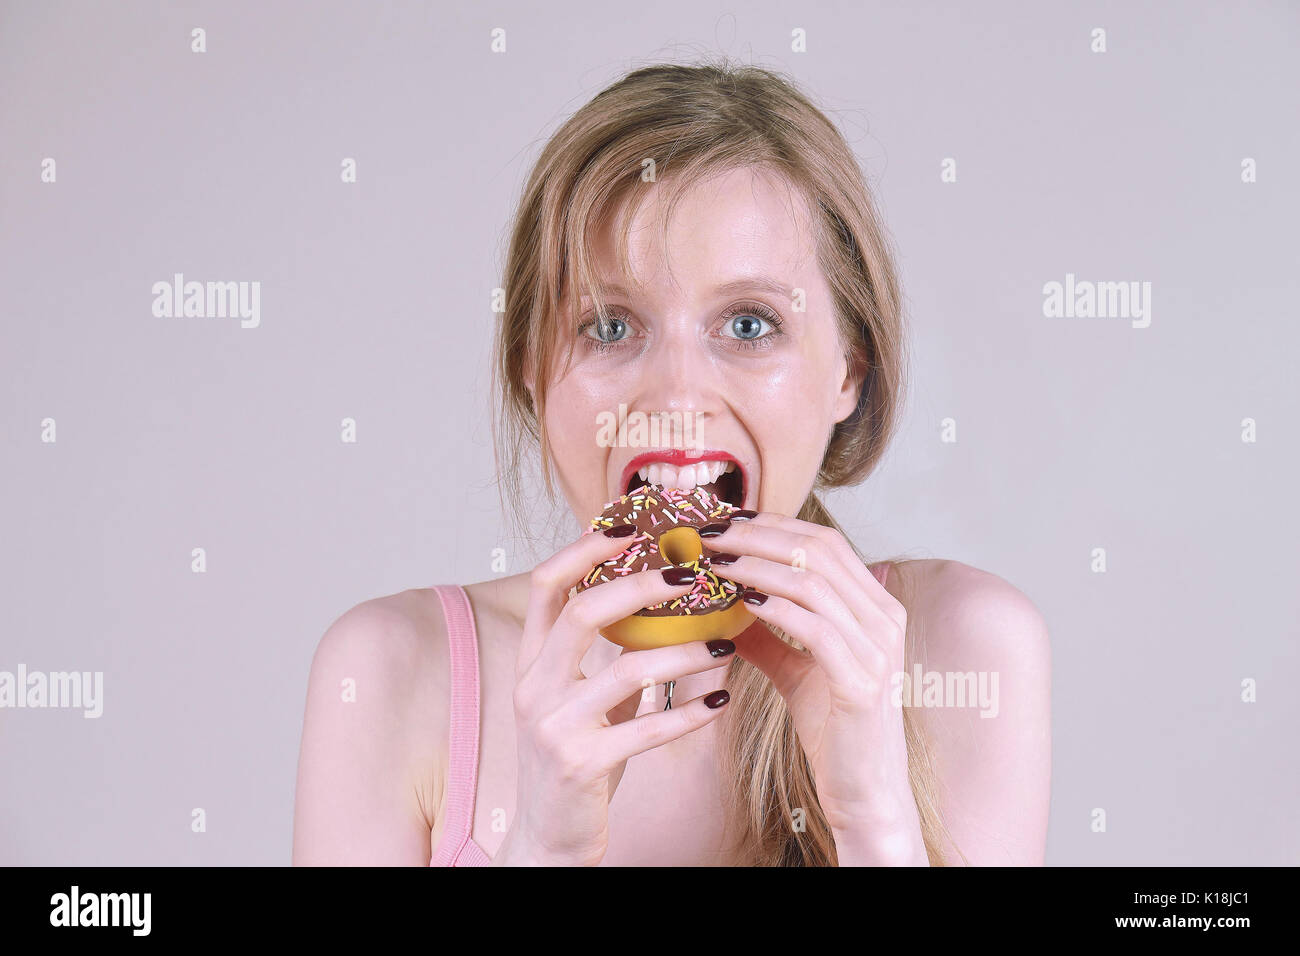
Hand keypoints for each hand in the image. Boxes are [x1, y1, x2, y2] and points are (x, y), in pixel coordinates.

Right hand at [493, 529, 735, 866]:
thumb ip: (612, 657)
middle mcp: (534, 686)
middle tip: (691, 574)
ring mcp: (554, 726)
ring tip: (725, 643)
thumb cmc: (577, 760)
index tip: (631, 524)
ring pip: (628, 669)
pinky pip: (646, 727)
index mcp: (532, 662)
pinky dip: (690, 710)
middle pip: (582, 611)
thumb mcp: (585, 701)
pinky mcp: (581, 764)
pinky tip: (725, 699)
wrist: (548, 839)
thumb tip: (667, 604)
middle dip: (640, 584)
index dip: (585, 547)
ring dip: (685, 652)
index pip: (545, 583)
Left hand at [703, 513, 925, 863]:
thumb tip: (724, 601)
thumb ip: (767, 633)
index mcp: (876, 607)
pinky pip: (815, 629)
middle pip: (817, 550)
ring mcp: (878, 649)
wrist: (865, 795)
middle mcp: (884, 619)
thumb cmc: (834, 730)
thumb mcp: (795, 670)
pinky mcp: (862, 683)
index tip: (722, 520)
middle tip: (707, 532)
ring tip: (713, 562)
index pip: (823, 542)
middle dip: (757, 534)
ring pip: (813, 583)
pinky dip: (774, 608)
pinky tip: (740, 602)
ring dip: (755, 566)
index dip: (772, 524)